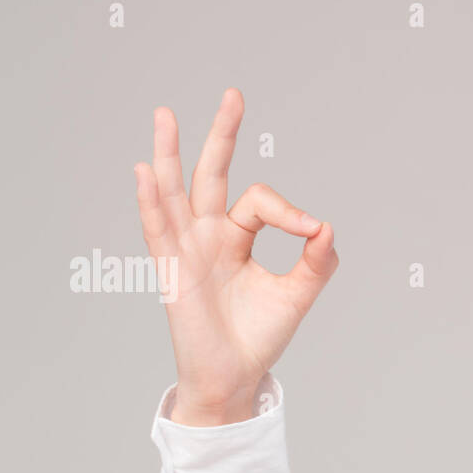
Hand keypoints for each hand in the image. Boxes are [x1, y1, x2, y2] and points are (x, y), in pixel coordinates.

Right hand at [134, 88, 337, 424]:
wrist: (236, 377)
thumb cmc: (260, 336)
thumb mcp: (297, 294)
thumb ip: (316, 261)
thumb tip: (327, 226)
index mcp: (236, 238)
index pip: (258, 201)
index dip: (289, 211)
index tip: (314, 234)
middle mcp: (208, 236)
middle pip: (210, 175)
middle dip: (222, 135)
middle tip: (235, 95)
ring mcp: (187, 250)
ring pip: (176, 191)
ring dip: (170, 153)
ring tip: (166, 113)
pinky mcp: (173, 271)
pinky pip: (158, 229)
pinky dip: (151, 200)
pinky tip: (146, 170)